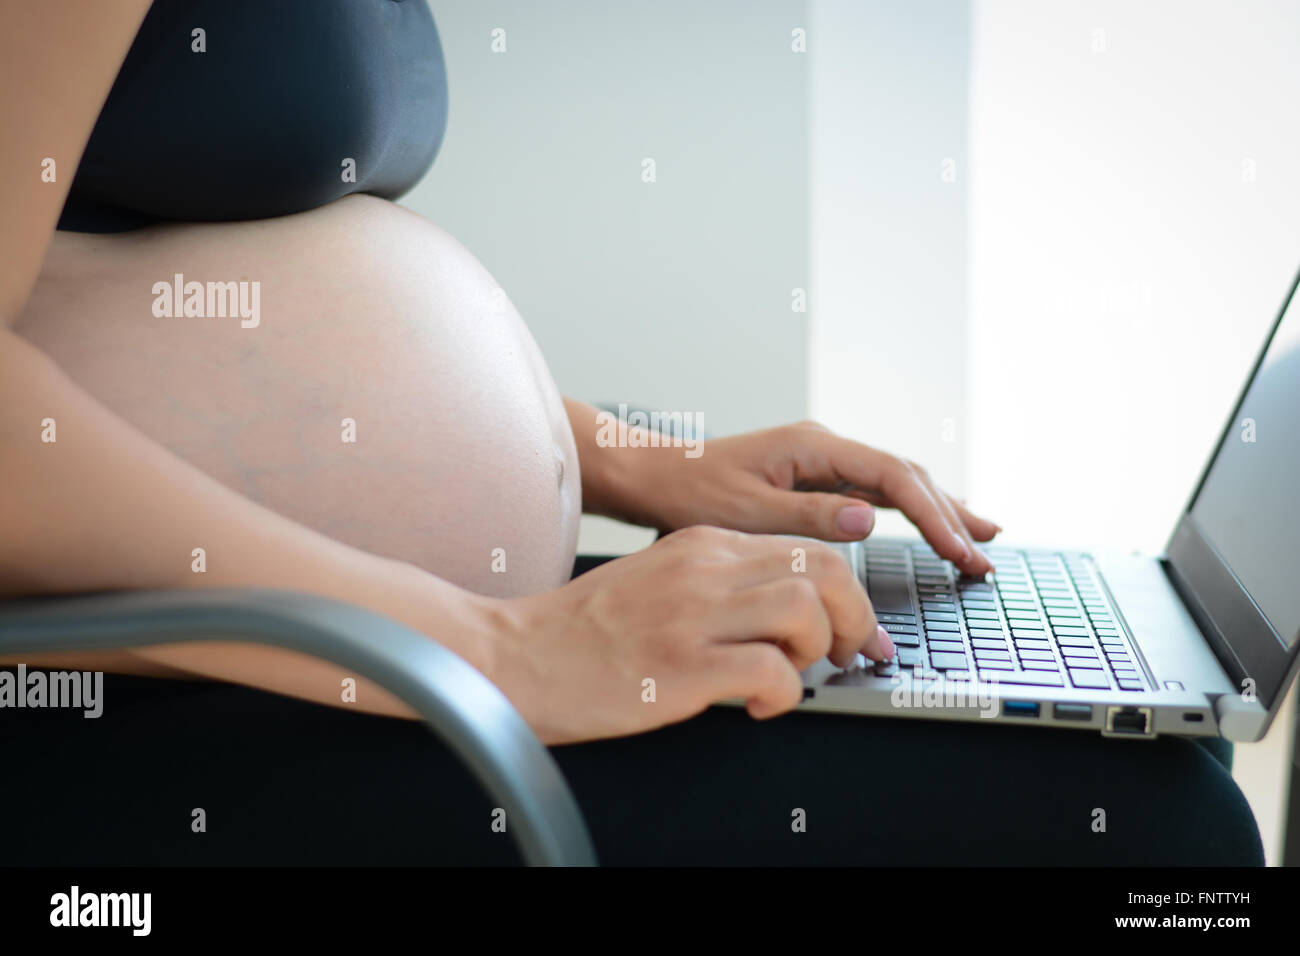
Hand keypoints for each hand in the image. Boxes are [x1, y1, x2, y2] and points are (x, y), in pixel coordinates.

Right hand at [490, 525, 891, 743]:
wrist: (514, 657)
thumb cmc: (583, 631)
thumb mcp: (657, 579)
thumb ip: (718, 580)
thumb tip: (786, 605)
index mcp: (701, 544)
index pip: (806, 548)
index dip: (844, 592)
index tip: (847, 629)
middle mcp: (703, 567)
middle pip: (823, 569)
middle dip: (851, 617)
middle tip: (838, 653)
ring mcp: (691, 614)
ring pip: (807, 611)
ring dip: (815, 653)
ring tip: (788, 676)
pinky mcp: (681, 665)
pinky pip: (772, 673)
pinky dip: (783, 696)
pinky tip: (755, 706)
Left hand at [595, 420, 999, 576]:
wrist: (655, 477)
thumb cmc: (691, 494)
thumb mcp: (748, 513)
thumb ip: (810, 516)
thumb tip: (872, 518)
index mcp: (815, 447)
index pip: (894, 478)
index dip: (935, 517)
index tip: (961, 553)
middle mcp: (825, 447)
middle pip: (906, 475)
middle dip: (951, 514)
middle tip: (987, 554)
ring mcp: (822, 461)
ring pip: (896, 482)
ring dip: (938, 510)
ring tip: (980, 536)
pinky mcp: (814, 477)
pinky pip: (874, 491)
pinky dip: (908, 510)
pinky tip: (930, 523)